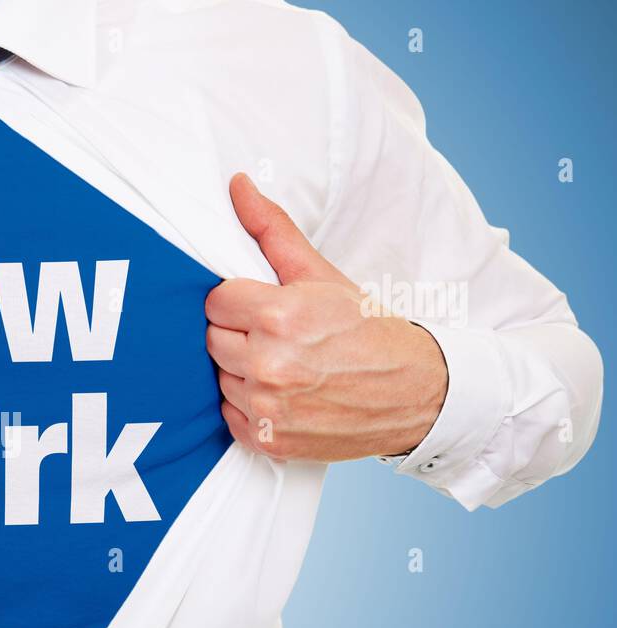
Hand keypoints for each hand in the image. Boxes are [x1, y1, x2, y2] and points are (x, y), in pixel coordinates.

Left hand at [205, 173, 447, 461]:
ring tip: (281, 363)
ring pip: (219, 377)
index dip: (235, 300)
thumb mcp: (322, 274)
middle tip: (274, 334)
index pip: (215, 300)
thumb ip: (272, 231)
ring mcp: (268, 407)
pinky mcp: (269, 440)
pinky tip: (280, 393)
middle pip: (212, 338)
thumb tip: (237, 186)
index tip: (260, 305)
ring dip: (240, 369)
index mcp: (280, 316)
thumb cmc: (367, 329)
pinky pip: (229, 415)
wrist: (415, 392)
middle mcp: (269, 364)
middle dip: (237, 332)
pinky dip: (247, 406)